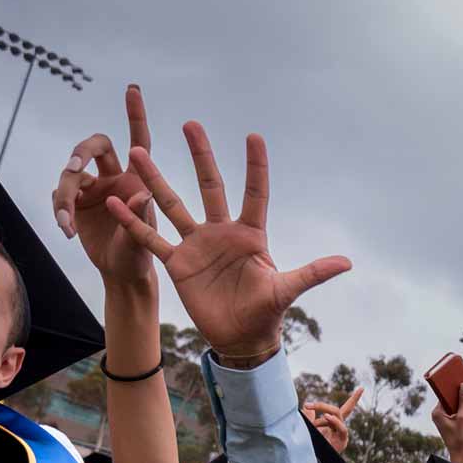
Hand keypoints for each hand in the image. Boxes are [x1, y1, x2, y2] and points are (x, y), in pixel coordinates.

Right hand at [53, 86, 158, 283]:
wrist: (120, 273)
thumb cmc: (139, 257)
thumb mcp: (142, 242)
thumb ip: (140, 219)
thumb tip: (143, 196)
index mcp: (137, 179)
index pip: (139, 140)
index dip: (135, 115)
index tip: (133, 89)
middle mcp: (114, 176)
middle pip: (93, 148)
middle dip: (80, 154)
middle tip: (73, 169)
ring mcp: (93, 188)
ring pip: (69, 175)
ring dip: (64, 196)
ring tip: (67, 223)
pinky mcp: (75, 201)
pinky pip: (59, 195)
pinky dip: (60, 210)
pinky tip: (67, 229)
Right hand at [108, 123, 350, 359]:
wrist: (241, 338)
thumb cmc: (267, 313)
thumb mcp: (287, 291)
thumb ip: (312, 274)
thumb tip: (347, 262)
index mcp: (251, 234)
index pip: (254, 193)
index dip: (255, 167)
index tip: (254, 135)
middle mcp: (222, 232)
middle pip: (210, 186)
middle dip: (201, 155)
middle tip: (190, 123)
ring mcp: (197, 244)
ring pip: (173, 205)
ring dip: (156, 180)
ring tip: (138, 153)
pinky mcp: (178, 263)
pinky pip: (152, 238)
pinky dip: (133, 223)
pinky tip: (115, 203)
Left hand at [302, 385, 360, 452]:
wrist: (313, 460)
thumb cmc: (310, 444)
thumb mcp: (307, 428)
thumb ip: (308, 418)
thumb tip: (307, 408)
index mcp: (333, 424)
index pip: (346, 409)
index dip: (354, 399)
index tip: (361, 388)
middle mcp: (339, 428)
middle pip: (337, 410)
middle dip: (322, 405)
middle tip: (307, 405)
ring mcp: (341, 434)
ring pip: (337, 415)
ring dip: (324, 411)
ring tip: (310, 410)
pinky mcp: (342, 441)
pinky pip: (341, 428)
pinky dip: (334, 421)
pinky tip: (326, 417)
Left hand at [431, 383, 462, 462]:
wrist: (461, 455)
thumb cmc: (460, 438)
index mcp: (437, 412)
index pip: (443, 395)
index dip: (451, 387)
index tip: (459, 380)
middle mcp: (438, 415)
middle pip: (448, 399)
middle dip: (458, 394)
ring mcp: (443, 420)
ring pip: (453, 405)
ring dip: (462, 401)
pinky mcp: (449, 424)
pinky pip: (456, 411)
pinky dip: (462, 408)